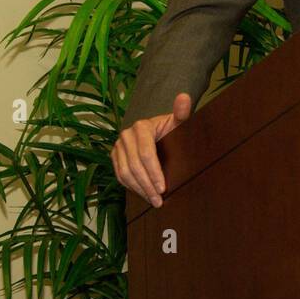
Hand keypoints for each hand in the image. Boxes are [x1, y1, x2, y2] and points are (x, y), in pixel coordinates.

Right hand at [112, 93, 191, 207]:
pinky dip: (131, 187)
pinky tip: (143, 194)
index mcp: (141, 127)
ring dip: (139, 189)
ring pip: (125, 173)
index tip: (163, 188)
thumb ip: (182, 113)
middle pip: (135, 166)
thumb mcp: (178, 123)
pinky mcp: (115, 156)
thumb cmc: (171, 129)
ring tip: (153, 201)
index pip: (146, 154)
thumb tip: (184, 97)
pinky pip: (120, 175)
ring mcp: (118, 146)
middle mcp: (126, 135)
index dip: (154, 173)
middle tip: (159, 200)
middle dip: (147, 185)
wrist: (158, 131)